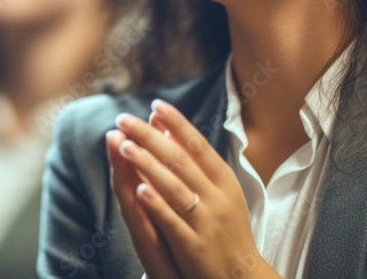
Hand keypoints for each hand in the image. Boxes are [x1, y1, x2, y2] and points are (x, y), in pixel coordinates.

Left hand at [108, 99, 280, 278]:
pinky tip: (140, 188)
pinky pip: (173, 221)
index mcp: (225, 180)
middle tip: (124, 118)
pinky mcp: (193, 246)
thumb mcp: (223, 192)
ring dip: (147, 164)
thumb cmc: (228, 229)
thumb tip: (172, 128)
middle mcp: (217, 197)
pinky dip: (157, 204)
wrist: (242, 276)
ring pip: (173, 187)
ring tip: (124, 146)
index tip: (155, 105)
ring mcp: (206, 222)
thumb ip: (200, 163)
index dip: (176, 123)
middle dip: (150, 137)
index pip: (198, 144)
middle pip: (180, 160)